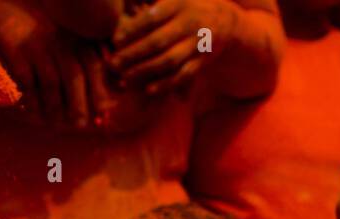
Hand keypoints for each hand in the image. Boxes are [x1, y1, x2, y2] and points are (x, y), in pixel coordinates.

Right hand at [0, 0, 111, 128]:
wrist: (13, 14)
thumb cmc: (50, 40)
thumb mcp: (73, 44)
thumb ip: (92, 68)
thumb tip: (113, 99)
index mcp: (77, 39)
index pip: (93, 66)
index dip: (99, 90)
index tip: (102, 112)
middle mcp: (60, 41)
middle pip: (73, 76)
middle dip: (78, 104)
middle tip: (80, 125)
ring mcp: (38, 46)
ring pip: (51, 82)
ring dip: (54, 108)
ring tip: (55, 125)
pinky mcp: (18, 52)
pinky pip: (28, 82)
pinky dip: (32, 101)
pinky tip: (34, 114)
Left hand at [110, 0, 239, 94]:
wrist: (226, 20)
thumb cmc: (191, 5)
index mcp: (180, 4)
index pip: (152, 18)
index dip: (132, 30)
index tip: (115, 40)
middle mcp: (190, 23)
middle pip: (158, 42)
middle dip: (133, 55)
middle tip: (113, 64)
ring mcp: (197, 44)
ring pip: (169, 61)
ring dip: (145, 71)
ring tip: (125, 78)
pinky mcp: (202, 61)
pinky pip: (183, 75)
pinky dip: (166, 84)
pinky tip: (148, 89)